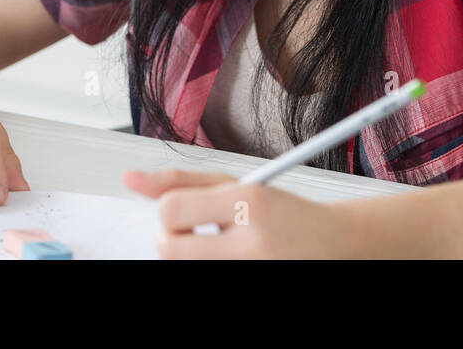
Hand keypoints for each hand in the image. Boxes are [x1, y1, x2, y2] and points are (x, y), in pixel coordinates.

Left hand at [122, 168, 364, 258]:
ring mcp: (252, 268)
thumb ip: (185, 181)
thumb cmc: (283, 213)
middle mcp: (250, 241)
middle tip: (200, 233)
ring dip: (190, 256)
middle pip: (167, 247)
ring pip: (182, 266)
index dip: (169, 211)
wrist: (332, 244)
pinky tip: (232, 257)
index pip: (171, 210)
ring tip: (220, 247)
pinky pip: (203, 275)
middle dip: (173, 239)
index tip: (186, 212)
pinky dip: (209, 265)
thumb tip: (129, 179)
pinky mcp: (252, 283)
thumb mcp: (240, 185)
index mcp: (248, 202)